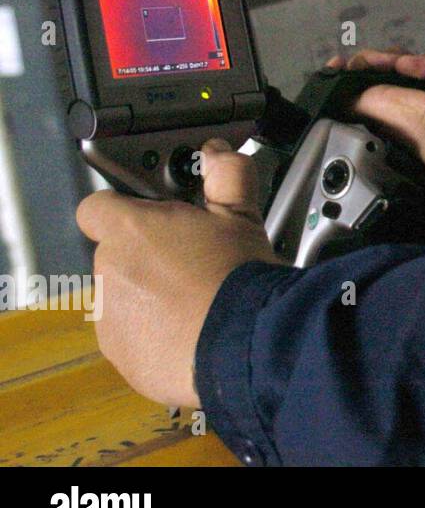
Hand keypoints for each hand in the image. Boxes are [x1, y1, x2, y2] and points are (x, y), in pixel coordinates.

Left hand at [76, 139, 280, 407]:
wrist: (246, 345)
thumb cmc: (239, 276)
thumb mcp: (242, 217)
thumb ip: (226, 176)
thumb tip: (218, 152)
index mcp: (132, 230)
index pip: (96, 208)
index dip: (122, 211)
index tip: (153, 220)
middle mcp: (110, 271)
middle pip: (116, 255)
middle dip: (147, 258)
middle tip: (191, 264)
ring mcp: (110, 317)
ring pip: (122, 298)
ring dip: (149, 298)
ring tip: (195, 304)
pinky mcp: (121, 355)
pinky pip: (130, 338)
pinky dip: (153, 336)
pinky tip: (190, 334)